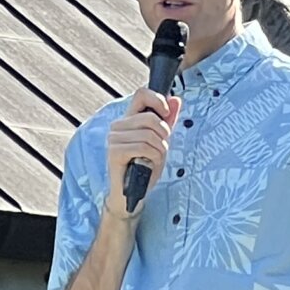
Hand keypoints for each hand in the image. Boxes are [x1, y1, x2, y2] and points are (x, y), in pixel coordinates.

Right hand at [104, 89, 175, 215]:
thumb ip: (167, 121)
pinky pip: (143, 147)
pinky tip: (149, 164)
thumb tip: (175, 100)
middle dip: (164, 135)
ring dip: (160, 150)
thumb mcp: (161, 141)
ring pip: (148, 134)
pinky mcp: (114, 152)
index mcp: (129, 119)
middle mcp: (118, 126)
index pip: (141, 94)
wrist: (132, 194)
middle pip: (150, 117)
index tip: (167, 114)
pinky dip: (153, 157)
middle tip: (161, 149)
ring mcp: (113, 138)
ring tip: (154, 159)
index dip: (158, 100)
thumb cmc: (145, 167)